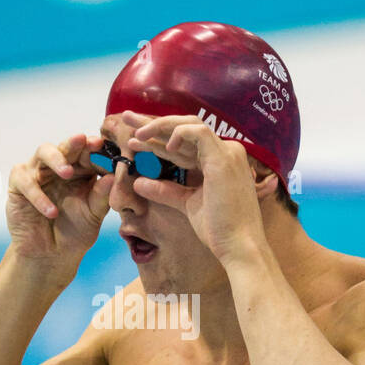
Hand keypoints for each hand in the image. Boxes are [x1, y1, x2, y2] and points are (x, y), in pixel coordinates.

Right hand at [7, 133, 111, 269]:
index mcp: (81, 170)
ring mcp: (38, 173)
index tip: (103, 145)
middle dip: (74, 143)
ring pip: (43, 152)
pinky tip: (51, 211)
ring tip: (67, 173)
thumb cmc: (75, 232)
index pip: (87, 152)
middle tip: (84, 141)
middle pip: (65, 146)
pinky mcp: (18, 186)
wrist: (51, 255)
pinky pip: (26, 181)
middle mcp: (59, 166)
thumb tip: (112, 176)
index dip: (94, 147)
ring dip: (56, 159)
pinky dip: (38, 195)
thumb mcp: (94, 215)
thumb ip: (102, 196)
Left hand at [124, 112, 268, 264]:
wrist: (238, 246)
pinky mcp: (223, 158)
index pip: (183, 144)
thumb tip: (139, 183)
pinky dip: (179, 133)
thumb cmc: (219, 229)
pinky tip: (163, 145)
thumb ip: (166, 191)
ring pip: (190, 125)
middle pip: (185, 128)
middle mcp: (225, 152)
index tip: (134, 140)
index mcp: (217, 162)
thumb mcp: (187, 204)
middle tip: (127, 118)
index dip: (157, 140)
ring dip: (160, 125)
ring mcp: (227, 152)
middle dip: (154, 123)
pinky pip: (198, 133)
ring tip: (137, 132)